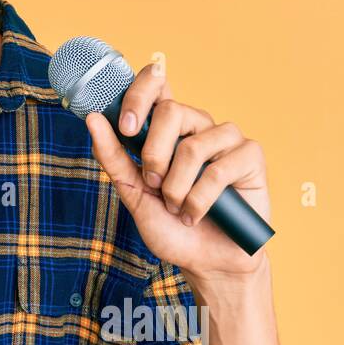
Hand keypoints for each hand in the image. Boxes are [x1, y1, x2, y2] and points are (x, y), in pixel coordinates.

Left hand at [83, 63, 271, 284]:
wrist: (205, 261)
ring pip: (192, 146)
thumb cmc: (170, 225)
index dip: (140, 92)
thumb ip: (113, 156)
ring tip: (178, 208)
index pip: (156, 83)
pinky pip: (219, 168)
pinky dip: (200, 200)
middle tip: (154, 185)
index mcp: (168, 127)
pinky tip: (197, 214)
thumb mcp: (132, 192)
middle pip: (171, 111)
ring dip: (177, 188)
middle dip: (154, 156)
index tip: (126, 127)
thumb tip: (93, 118)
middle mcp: (198, 125)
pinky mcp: (250, 155)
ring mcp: (226, 138)